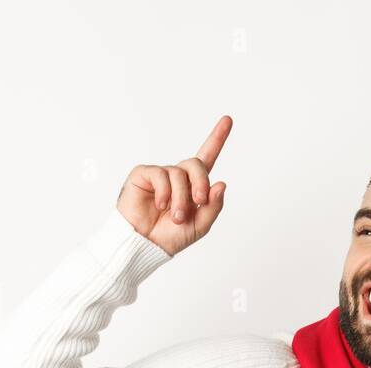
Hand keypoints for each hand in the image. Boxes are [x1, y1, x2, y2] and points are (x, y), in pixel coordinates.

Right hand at [117, 114, 232, 255]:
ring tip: (175, 216)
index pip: (207, 158)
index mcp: (192, 186)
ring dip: (181, 197)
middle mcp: (177, 176)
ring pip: (179, 173)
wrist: (145, 244)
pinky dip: (165, 192)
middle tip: (198, 202)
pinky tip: (161, 206)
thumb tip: (221, 183)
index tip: (227, 119)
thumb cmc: (170, 237)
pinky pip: (160, 174)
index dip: (217, 139)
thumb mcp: (200, 225)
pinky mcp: (143, 175)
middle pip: (197, 163)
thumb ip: (213, 206)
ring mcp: (160, 174)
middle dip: (201, 183)